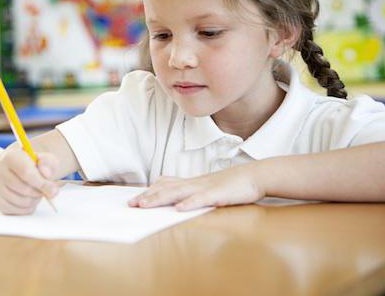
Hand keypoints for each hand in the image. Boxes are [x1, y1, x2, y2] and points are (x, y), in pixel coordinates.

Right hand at [0, 147, 59, 214]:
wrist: (22, 169)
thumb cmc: (36, 164)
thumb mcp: (46, 159)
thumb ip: (49, 163)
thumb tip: (46, 174)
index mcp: (10, 156)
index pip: (26, 173)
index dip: (42, 184)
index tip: (54, 190)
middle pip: (25, 190)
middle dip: (40, 192)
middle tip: (45, 189)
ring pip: (21, 202)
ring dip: (35, 201)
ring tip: (37, 192)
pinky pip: (16, 211)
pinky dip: (28, 209)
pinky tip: (30, 199)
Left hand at [128, 165, 264, 210]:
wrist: (253, 176)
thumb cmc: (230, 184)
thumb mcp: (206, 187)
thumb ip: (189, 190)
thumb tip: (173, 193)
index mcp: (191, 183)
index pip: (165, 185)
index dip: (149, 192)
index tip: (133, 200)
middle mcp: (194, 183)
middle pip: (166, 189)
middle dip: (147, 197)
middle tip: (131, 205)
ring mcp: (205, 188)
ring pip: (178, 193)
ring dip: (160, 199)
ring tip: (144, 205)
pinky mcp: (217, 194)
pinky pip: (201, 199)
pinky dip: (189, 204)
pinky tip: (178, 209)